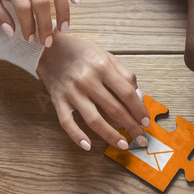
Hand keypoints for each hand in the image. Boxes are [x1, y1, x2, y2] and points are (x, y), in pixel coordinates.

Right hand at [36, 33, 150, 150]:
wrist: (48, 47)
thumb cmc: (81, 52)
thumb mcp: (106, 55)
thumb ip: (125, 75)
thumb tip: (139, 97)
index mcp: (102, 67)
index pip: (126, 93)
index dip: (139, 110)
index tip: (146, 122)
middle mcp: (87, 80)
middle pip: (114, 109)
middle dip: (131, 126)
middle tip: (141, 139)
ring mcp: (72, 92)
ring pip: (93, 119)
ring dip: (110, 135)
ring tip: (123, 144)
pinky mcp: (58, 100)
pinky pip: (67, 121)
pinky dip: (76, 135)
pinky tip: (87, 146)